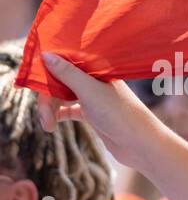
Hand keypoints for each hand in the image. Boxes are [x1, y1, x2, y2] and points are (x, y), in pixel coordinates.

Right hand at [34, 53, 161, 171]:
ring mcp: (94, 98)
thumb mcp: (90, 91)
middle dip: (46, 98)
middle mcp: (95, 81)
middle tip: (44, 118)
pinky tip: (52, 124)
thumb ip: (68, 73)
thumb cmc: (120, 115)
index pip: (65, 62)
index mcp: (97, 69)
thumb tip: (46, 54)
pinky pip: (69, 109)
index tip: (34, 81)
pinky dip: (58, 115)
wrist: (141, 145)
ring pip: (62, 97)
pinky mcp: (93, 114)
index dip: (47, 69)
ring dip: (51, 109)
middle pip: (60, 81)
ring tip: (48, 126)